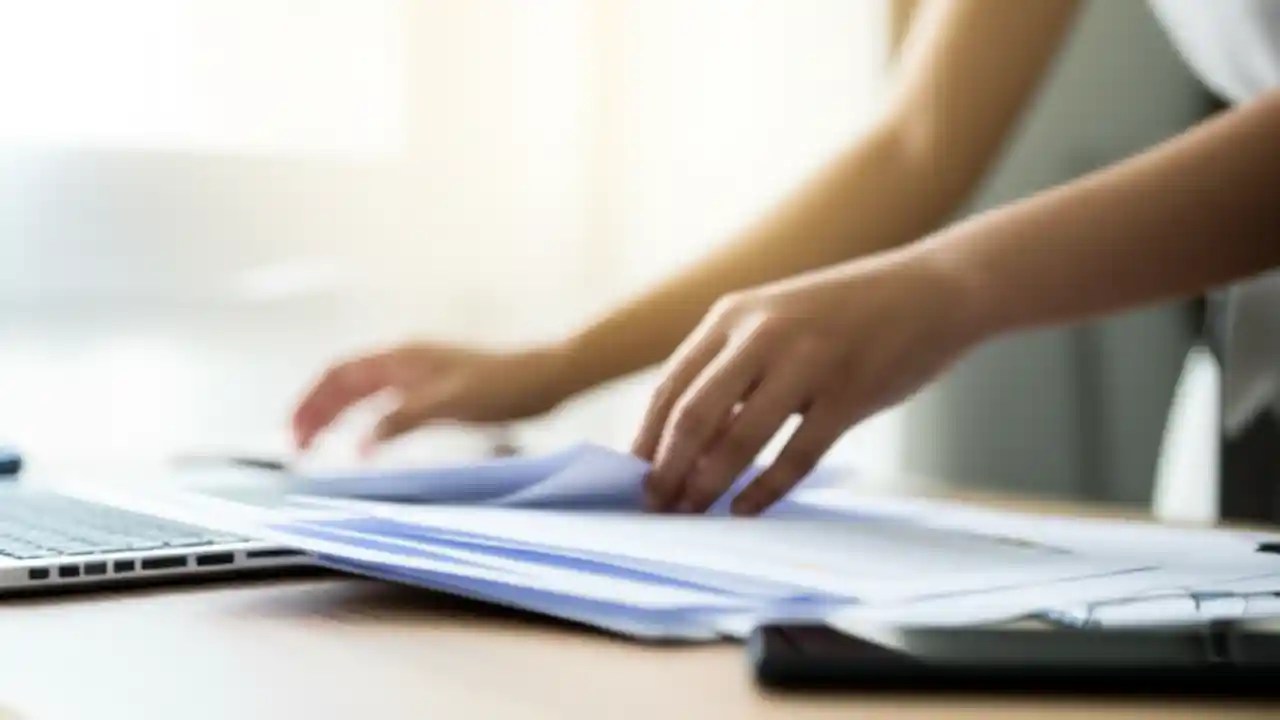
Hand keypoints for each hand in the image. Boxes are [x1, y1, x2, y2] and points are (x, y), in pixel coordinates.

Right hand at [292, 343, 573, 450]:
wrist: (545, 377)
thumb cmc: (503, 386)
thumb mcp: (447, 404)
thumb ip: (401, 420)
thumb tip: (362, 443)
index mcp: (401, 358)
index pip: (339, 375)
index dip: (310, 402)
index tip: (293, 433)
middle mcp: (405, 361)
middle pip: (345, 383)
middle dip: (316, 411)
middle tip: (297, 447)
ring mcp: (420, 374)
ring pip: (364, 392)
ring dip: (337, 416)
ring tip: (318, 445)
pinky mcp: (436, 389)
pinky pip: (386, 403)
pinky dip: (367, 422)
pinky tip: (368, 445)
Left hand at [632, 248, 982, 514]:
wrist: (929, 291)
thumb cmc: (843, 315)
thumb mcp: (774, 321)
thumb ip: (731, 368)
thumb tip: (682, 440)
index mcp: (732, 315)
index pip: (670, 387)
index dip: (647, 439)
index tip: (635, 479)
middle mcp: (762, 334)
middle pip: (692, 415)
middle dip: (668, 469)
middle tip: (657, 507)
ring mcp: (807, 362)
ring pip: (739, 439)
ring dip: (708, 485)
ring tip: (693, 514)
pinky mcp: (848, 393)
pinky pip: (795, 456)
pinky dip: (765, 490)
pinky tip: (746, 510)